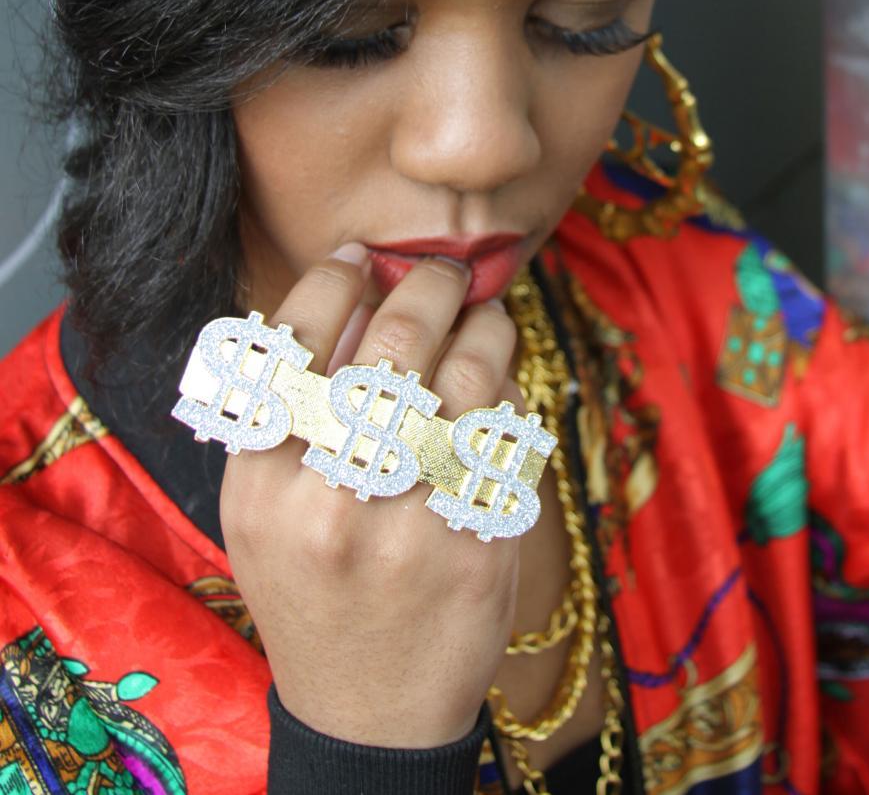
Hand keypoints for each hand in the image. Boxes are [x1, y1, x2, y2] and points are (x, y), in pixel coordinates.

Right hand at [220, 245, 522, 747]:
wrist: (366, 709)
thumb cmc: (312, 586)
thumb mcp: (263, 509)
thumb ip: (291, 409)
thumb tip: (353, 294)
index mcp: (260, 478)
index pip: (293, 337)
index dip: (335, 278)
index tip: (362, 257)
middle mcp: (327, 495)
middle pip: (393, 340)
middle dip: (428, 283)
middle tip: (443, 273)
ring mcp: (408, 521)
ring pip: (467, 370)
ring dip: (486, 324)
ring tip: (485, 318)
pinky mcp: (476, 543)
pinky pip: (508, 429)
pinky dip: (510, 392)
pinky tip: (499, 392)